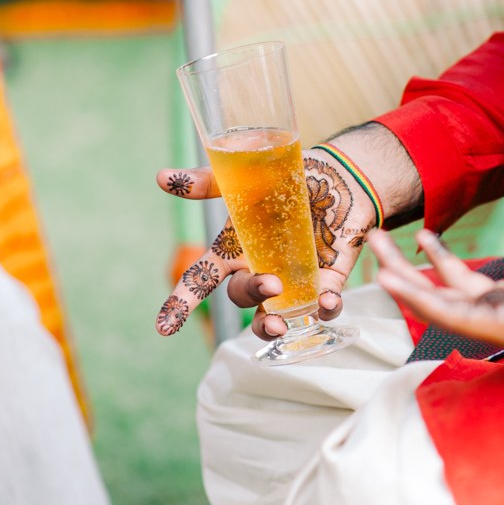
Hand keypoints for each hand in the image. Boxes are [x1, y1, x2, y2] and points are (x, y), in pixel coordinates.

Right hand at [154, 148, 377, 339]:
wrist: (341, 175)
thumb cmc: (288, 177)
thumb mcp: (246, 178)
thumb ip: (208, 182)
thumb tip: (161, 177)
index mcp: (235, 249)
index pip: (201, 280)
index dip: (181, 304)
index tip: (163, 328)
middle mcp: (260, 269)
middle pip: (242, 296)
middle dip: (251, 295)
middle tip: (271, 284)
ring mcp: (293, 279)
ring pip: (274, 316)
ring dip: (271, 324)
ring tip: (279, 324)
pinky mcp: (327, 280)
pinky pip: (323, 306)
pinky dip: (326, 309)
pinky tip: (328, 302)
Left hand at [370, 229, 503, 359]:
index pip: (452, 315)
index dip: (416, 298)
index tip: (384, 277)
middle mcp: (498, 321)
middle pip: (436, 301)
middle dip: (400, 276)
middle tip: (370, 244)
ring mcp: (503, 307)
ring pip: (446, 287)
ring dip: (415, 265)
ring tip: (385, 238)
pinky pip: (468, 279)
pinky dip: (445, 260)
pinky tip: (428, 239)